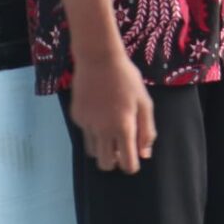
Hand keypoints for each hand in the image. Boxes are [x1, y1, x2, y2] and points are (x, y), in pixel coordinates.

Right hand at [69, 52, 155, 174]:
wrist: (98, 59)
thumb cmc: (127, 79)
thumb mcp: (144, 102)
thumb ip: (147, 130)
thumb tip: (144, 154)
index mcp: (124, 127)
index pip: (127, 164)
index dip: (132, 165)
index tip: (133, 157)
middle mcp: (103, 130)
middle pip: (105, 165)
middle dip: (114, 161)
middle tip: (121, 147)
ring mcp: (86, 124)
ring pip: (93, 152)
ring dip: (102, 148)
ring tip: (110, 130)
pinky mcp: (76, 117)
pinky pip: (85, 134)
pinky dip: (93, 131)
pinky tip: (99, 112)